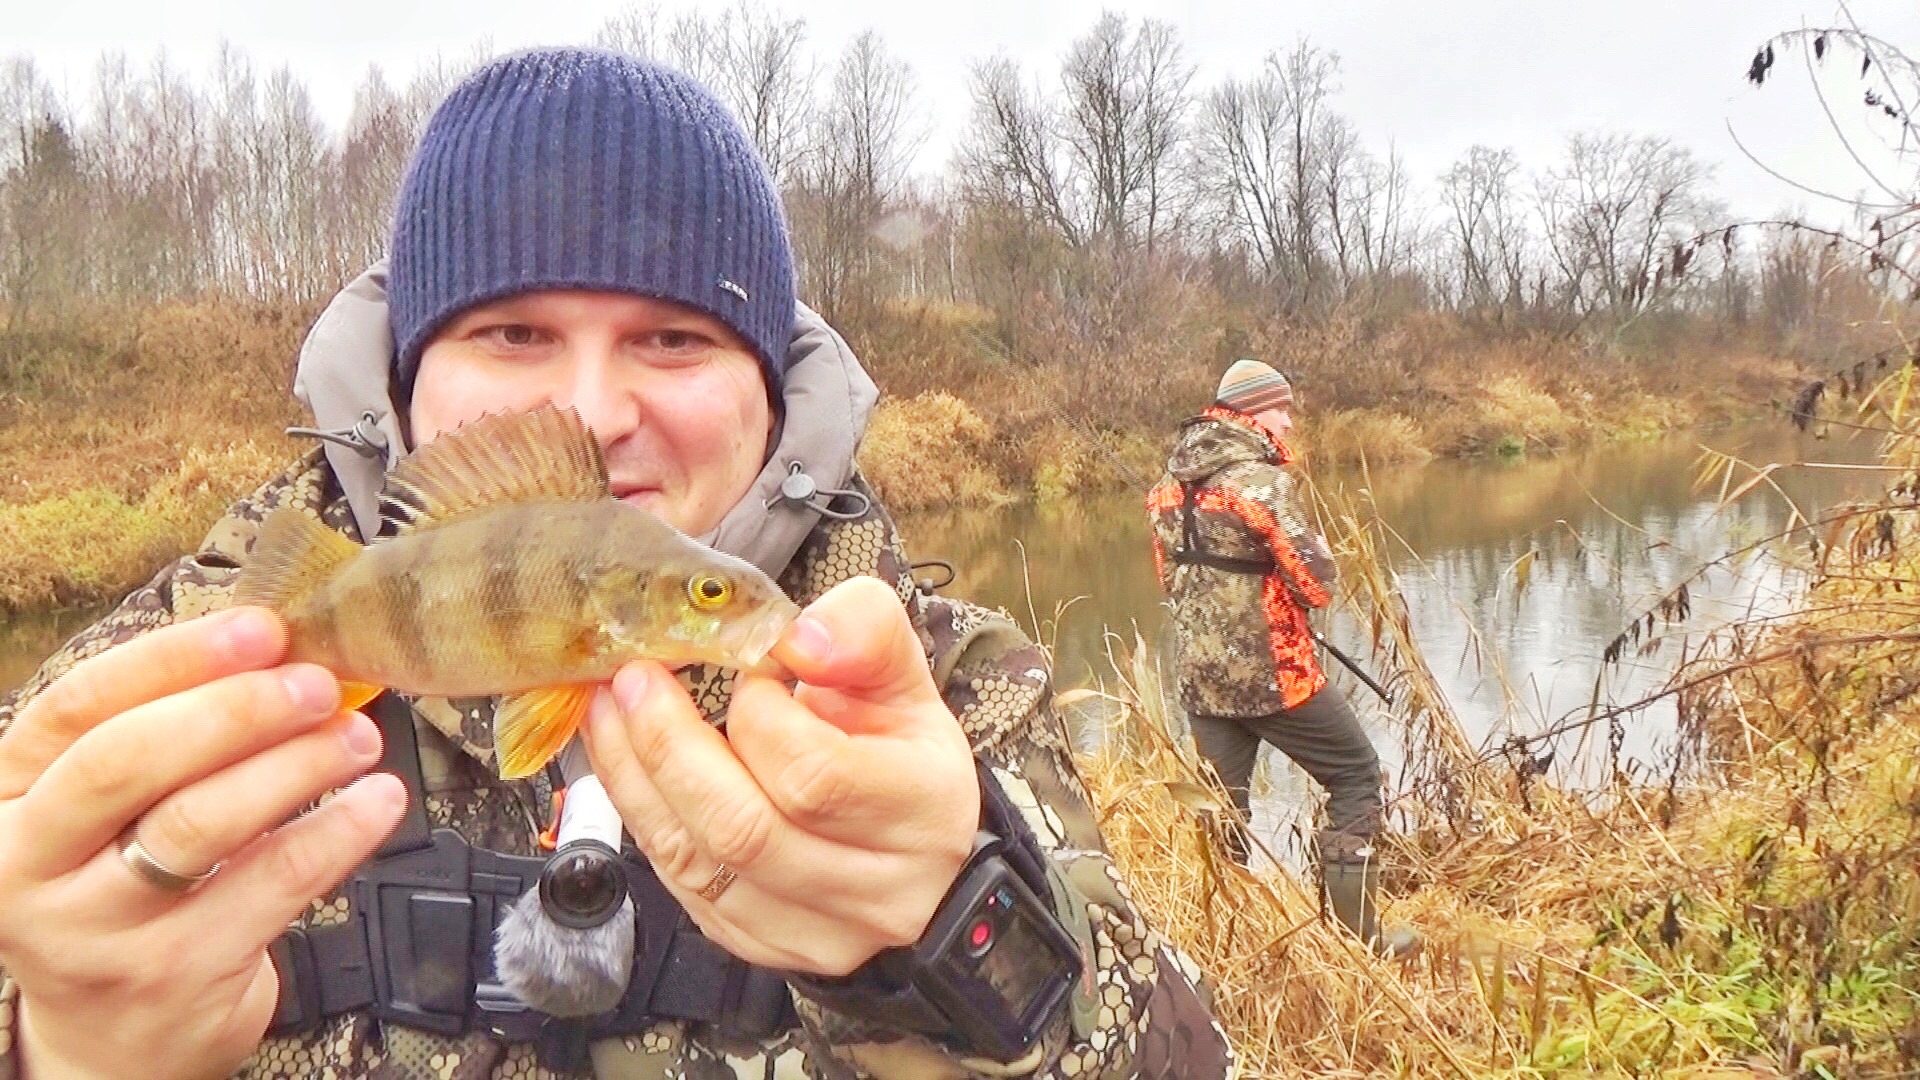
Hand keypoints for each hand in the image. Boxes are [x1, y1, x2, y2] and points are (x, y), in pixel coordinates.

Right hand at [0, 607, 405, 1078]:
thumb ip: (167, 736)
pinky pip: (273, 884)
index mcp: (9, 800)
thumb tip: (281, 652)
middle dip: (236, 710)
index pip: (77, 708)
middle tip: (319, 683)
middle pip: (129, 762)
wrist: (115, 1040)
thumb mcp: (108, 815)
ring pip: (201, 824)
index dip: (173, 659)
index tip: (260, 627)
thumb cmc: (122, 892)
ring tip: (359, 735)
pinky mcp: (178, 973)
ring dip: (297, 765)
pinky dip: (338, 831)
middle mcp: (29, 867)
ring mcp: (98, 930)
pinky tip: (380, 801)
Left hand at [584, 576, 979, 976]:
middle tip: (635, 677)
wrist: (916, 849)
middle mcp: (872, 892)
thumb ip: (864, 631)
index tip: (748, 664)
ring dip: (637, 777)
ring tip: (610, 708)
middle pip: (744, 829)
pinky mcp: (762, 945)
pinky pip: (681, 887)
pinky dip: (642, 816)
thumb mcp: (903, 676)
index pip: (815, 775)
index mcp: (918, 814)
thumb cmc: (901, 754)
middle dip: (670, 743)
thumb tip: (796, 638)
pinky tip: (625, 762)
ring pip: (699, 864)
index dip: (761, 714)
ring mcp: (814, 932)